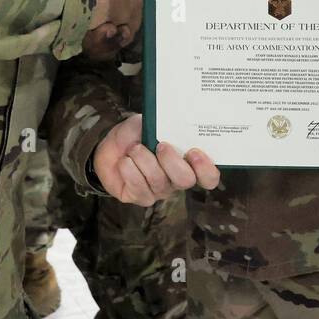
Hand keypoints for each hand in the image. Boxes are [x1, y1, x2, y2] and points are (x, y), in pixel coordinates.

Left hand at [92, 114, 219, 205]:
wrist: (110, 145)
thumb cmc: (137, 133)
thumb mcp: (153, 122)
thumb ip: (167, 125)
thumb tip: (175, 121)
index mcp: (187, 162)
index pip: (208, 177)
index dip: (206, 169)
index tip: (194, 152)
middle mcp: (176, 180)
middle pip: (186, 181)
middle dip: (172, 162)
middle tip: (161, 145)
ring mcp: (159, 191)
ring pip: (159, 182)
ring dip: (145, 160)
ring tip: (134, 148)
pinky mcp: (140, 197)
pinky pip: (139, 188)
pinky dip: (130, 170)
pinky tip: (125, 161)